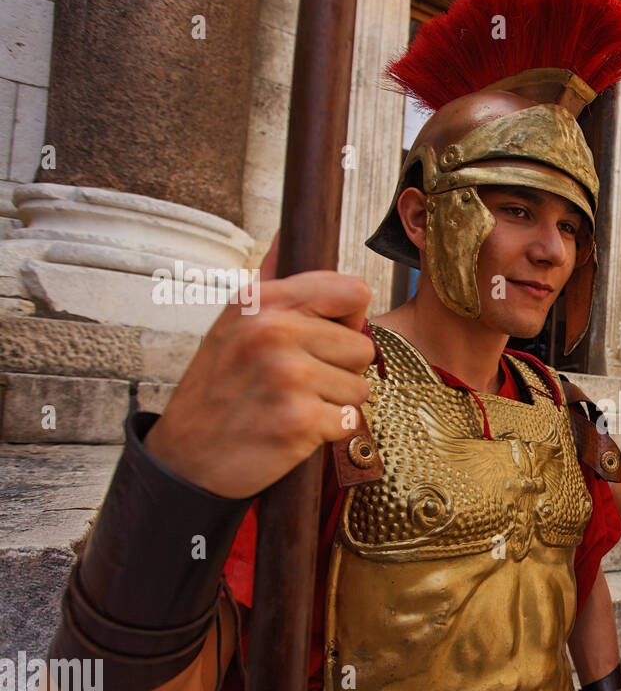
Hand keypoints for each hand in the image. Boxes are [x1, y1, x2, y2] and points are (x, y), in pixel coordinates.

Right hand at [144, 267, 373, 498]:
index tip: (322, 338)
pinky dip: (328, 432)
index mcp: (263, 302)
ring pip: (360, 388)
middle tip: (296, 384)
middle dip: (339, 371)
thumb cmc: (219, 388)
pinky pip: (349, 421)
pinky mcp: (299, 420)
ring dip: (334, 403)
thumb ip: (272, 282)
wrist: (187, 457)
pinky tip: (292, 430)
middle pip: (363, 346)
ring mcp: (287, 376)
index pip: (354, 291)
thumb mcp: (234, 324)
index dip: (347, 320)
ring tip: (291, 405)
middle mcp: (274, 331)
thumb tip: (288, 232)